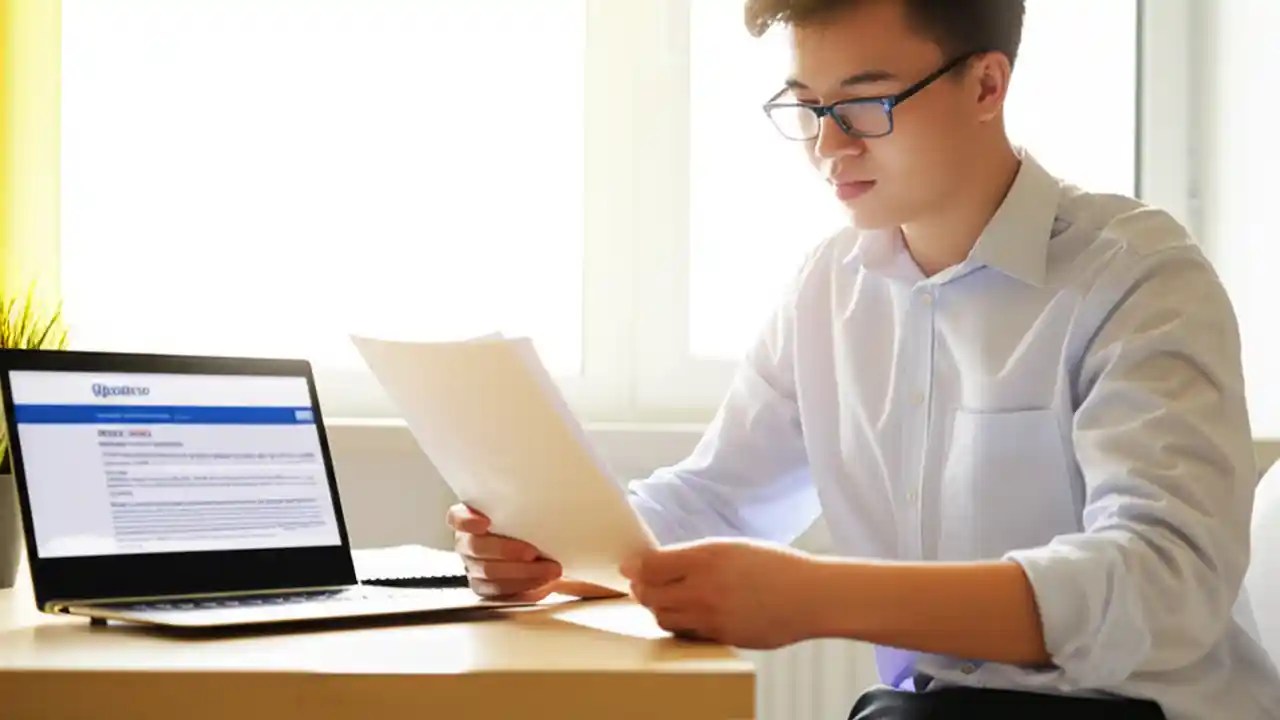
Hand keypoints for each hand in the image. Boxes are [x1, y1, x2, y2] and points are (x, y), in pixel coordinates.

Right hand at [446, 504, 620, 599]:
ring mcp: (474, 568)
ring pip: (489, 574)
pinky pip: (501, 594)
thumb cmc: (530, 524)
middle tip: (533, 551)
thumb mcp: (527, 508)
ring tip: (551, 570)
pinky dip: (524, 590)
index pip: (457, 517)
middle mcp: (467, 544)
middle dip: (506, 550)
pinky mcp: (487, 589)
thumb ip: (527, 503)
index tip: (485, 521)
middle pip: (476, 548)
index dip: (467, 520)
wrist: (542, 550)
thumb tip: (554, 487)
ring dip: (523, 573)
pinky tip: (543, 585)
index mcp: (470, 518)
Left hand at [621, 538, 821, 648]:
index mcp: (707, 556)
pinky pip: (685, 634)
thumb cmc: (774, 566)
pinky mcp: (720, 637)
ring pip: (663, 617)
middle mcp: (704, 586)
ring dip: (658, 609)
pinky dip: (679, 625)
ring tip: (666, 599)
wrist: (810, 595)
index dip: (635, 566)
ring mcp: (712, 615)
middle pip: (650, 594)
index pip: (651, 565)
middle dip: (642, 589)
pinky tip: (687, 615)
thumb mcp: (732, 548)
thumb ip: (693, 555)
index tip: (630, 566)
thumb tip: (655, 562)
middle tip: (643, 584)